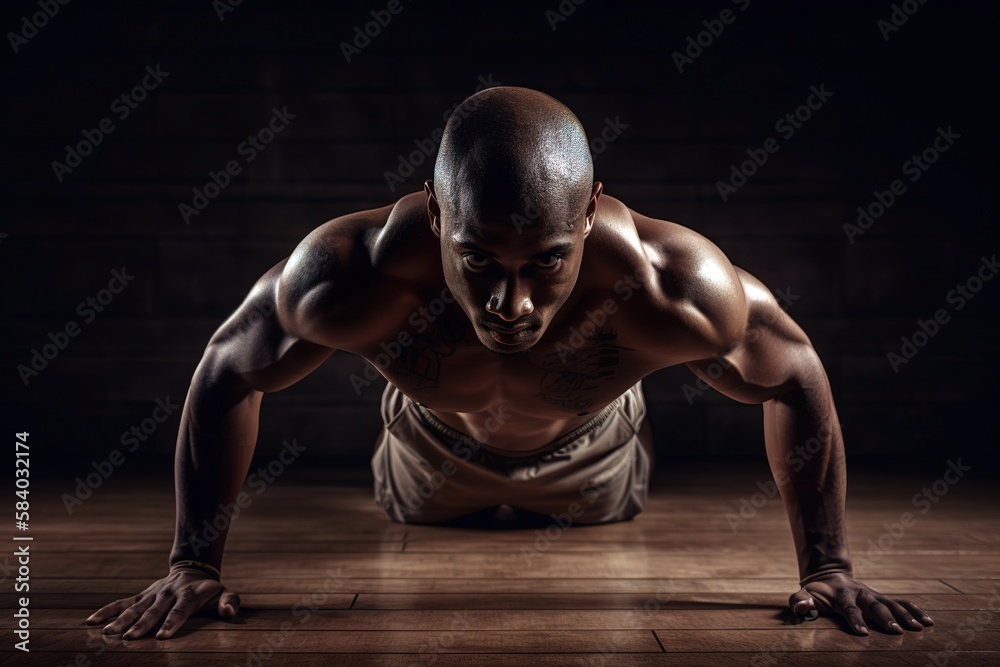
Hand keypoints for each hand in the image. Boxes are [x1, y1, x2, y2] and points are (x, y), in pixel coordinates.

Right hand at [85, 566, 239, 639]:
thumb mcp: (224, 593)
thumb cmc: (209, 589)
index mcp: (188, 595)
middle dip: (142, 625)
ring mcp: (152, 594)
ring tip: (107, 633)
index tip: (162, 637)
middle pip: (153, 611)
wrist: (193, 569)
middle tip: (129, 638)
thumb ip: (230, 602)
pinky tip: (90, 621)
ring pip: (135, 608)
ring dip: (120, 620)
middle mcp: (167, 594)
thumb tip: (229, 614)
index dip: (172, 623)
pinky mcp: (141, 596)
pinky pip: (121, 603)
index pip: (180, 611)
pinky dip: (106, 611)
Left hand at [789, 571, 933, 634]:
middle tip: (896, 632)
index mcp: (842, 595)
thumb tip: (802, 608)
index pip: (849, 609)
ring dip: (905, 615)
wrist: (829, 574)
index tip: (863, 634)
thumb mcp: (803, 594)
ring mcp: (874, 596)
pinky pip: (902, 603)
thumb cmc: (816, 591)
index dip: (855, 620)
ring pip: (892, 604)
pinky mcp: (883, 598)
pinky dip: (915, 610)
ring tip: (920, 628)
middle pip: (875, 606)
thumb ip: (799, 601)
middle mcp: (861, 594)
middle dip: (885, 618)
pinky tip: (929, 621)